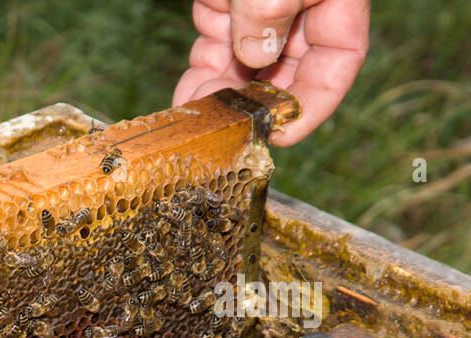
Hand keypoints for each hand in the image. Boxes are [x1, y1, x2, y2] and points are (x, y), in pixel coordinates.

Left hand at [173, 0, 369, 145]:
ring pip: (242, 70)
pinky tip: (187, 100)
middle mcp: (298, 12)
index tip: (281, 135)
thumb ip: (268, 15)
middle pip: (285, 74)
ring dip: (222, 98)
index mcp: (334, 2)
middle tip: (231, 127)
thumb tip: (253, 56)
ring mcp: (256, 12)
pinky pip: (212, 51)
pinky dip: (198, 77)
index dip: (314, 105)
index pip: (338, 64)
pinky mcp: (221, 7)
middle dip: (255, 105)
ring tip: (202, 115)